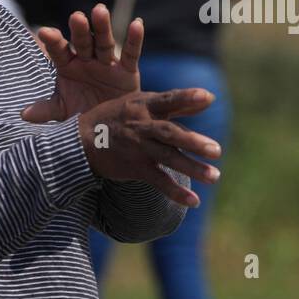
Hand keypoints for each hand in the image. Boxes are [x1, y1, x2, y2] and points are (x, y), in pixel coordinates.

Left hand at [21, 4, 143, 122]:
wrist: (109, 127)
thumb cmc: (82, 114)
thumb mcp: (63, 111)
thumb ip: (46, 110)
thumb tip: (24, 114)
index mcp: (68, 66)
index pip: (59, 51)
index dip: (53, 41)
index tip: (44, 32)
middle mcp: (87, 60)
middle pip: (82, 42)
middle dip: (79, 30)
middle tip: (76, 17)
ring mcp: (108, 63)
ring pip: (104, 43)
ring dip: (103, 27)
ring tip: (99, 10)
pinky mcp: (128, 70)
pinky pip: (131, 53)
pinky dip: (135, 39)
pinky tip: (136, 23)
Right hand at [74, 88, 222, 207]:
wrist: (82, 140)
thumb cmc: (120, 116)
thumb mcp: (142, 103)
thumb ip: (177, 102)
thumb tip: (210, 98)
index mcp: (145, 105)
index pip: (169, 100)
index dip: (187, 98)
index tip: (209, 97)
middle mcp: (142, 126)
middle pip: (170, 133)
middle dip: (193, 142)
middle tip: (217, 151)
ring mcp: (138, 148)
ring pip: (167, 158)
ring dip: (192, 168)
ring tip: (214, 177)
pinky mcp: (135, 167)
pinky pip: (158, 180)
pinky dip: (175, 192)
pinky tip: (194, 201)